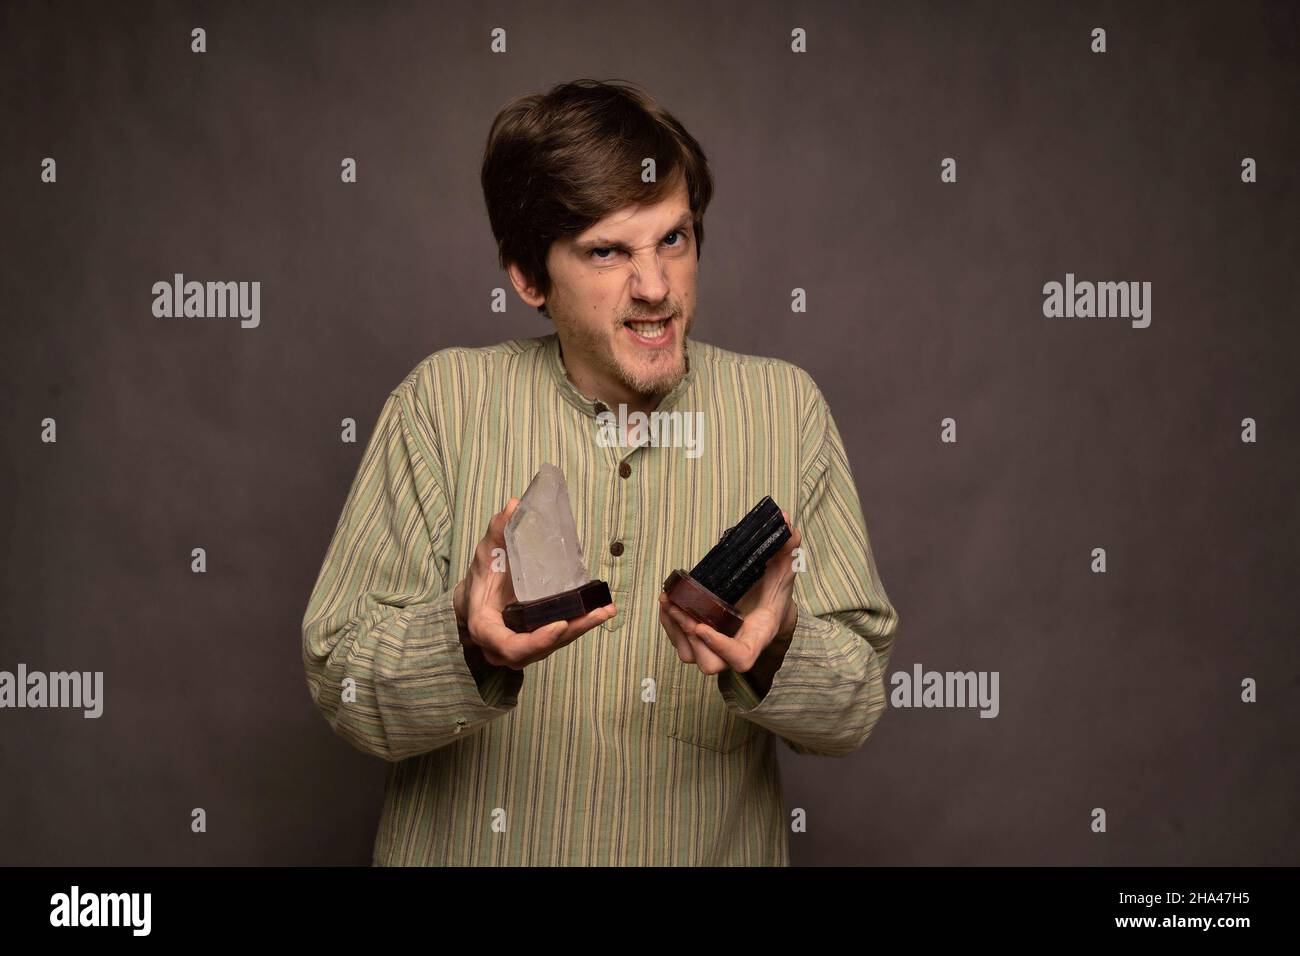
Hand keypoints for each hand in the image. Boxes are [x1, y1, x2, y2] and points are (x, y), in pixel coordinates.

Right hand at [453, 497, 616, 670]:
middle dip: (572, 631)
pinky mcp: (536, 643)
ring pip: (554, 645)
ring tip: (605, 610)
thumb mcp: (486, 553)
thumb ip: (498, 531)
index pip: (512, 646)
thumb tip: (514, 505)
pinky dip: (580, 625)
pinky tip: (602, 610)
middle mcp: (503, 647)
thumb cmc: (481, 577)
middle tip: (597, 613)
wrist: (474, 599)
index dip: (537, 640)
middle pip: (540, 648)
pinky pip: (558, 639)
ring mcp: (521, 649)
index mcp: (486, 629)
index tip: (561, 624)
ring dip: (581, 629)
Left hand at [658, 509, 800, 678]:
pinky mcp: (702, 641)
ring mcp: (717, 647)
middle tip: (679, 607)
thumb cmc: (776, 589)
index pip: (741, 657)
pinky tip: (667, 601)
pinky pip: (681, 644)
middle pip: (710, 663)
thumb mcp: (785, 567)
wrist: (768, 605)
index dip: (720, 647)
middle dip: (689, 637)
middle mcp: (736, 647)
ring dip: (674, 630)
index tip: (701, 626)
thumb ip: (788, 547)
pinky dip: (669, 626)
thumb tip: (785, 519)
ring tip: (668, 600)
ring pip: (689, 655)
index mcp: (758, 635)